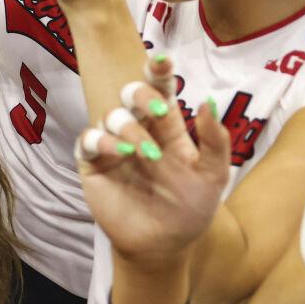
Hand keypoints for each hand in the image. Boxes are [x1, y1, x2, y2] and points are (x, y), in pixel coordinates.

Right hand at [78, 53, 230, 268]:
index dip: (159, 72)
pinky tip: (120, 153)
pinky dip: (102, 140)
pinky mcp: (92, 161)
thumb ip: (215, 142)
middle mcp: (139, 130)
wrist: (161, 244)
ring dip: (130, 128)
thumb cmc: (189, 210)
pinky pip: (89, 138)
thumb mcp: (213, 177)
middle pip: (132, 94)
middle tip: (159, 110)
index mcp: (168, 129)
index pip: (162, 91)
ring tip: (146, 154)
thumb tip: (207, 101)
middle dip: (142, 94)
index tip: (163, 59)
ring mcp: (114, 144)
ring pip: (112, 115)